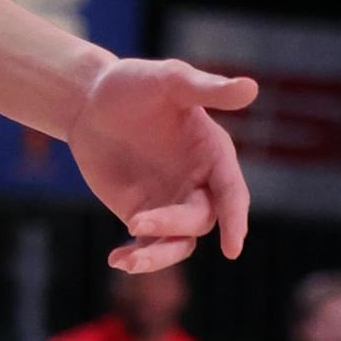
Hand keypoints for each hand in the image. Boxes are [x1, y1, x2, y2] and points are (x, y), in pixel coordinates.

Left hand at [68, 56, 256, 269]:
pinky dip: (138, 257)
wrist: (88, 99)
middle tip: (137, 221)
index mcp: (214, 156)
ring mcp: (173, 203)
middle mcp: (199, 185)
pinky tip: (117, 260)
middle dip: (174, 224)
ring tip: (128, 260)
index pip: (232, 193)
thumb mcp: (168, 80)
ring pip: (179, 242)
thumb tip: (251, 87)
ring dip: (158, 256)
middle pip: (201, 219)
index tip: (233, 246)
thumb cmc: (133, 84)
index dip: (235, 220)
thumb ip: (206, 89)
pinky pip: (150, 246)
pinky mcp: (144, 214)